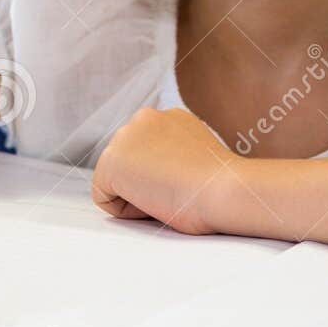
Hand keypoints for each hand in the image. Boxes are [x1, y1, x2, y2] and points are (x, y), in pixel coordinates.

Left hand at [91, 107, 239, 234]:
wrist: (223, 188)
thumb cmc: (219, 185)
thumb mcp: (197, 157)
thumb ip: (173, 155)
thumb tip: (157, 172)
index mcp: (169, 117)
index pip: (147, 155)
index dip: (164, 178)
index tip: (186, 182)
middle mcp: (144, 117)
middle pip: (129, 166)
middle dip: (145, 183)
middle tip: (176, 190)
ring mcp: (124, 136)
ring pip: (115, 180)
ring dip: (136, 195)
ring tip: (166, 193)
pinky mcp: (111, 160)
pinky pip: (104, 198)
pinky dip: (125, 210)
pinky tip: (152, 201)